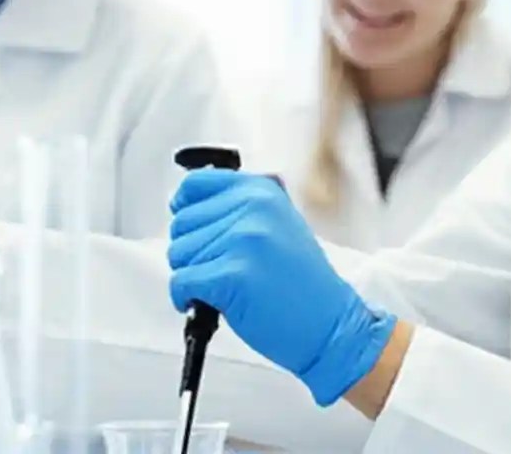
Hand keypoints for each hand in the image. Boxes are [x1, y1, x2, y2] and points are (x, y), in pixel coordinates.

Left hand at [168, 170, 395, 405]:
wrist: (331, 325)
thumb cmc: (303, 283)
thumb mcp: (282, 224)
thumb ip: (243, 206)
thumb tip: (189, 200)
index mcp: (262, 191)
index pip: (196, 184)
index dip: (184, 208)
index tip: (188, 224)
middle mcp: (252, 208)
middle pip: (182, 224)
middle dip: (192, 252)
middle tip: (220, 269)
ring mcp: (242, 239)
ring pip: (179, 254)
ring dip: (193, 276)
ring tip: (226, 287)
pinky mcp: (232, 274)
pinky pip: (181, 282)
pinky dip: (186, 298)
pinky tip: (212, 303)